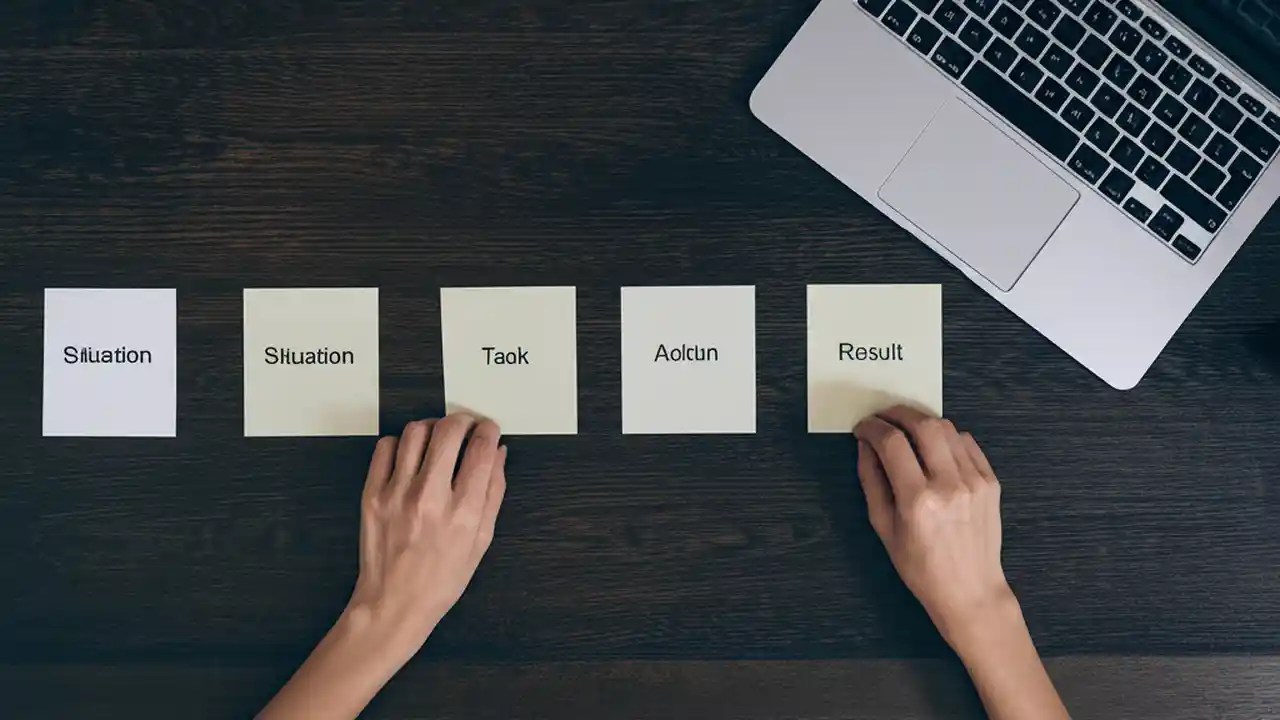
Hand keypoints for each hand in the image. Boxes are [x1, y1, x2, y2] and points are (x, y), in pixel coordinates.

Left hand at [259, 415, 507, 719]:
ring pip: (416, 431)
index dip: (489, 431)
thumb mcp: (482, 540)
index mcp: (462, 512)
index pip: (481, 449)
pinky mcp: (372, 494)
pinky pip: (386, 447)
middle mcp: (429, 498)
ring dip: (433, 428)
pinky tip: (411, 456)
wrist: (394, 602)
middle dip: (464, 421)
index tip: (489, 430)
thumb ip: (493, 493)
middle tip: (466, 426)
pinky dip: (402, 444)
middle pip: (449, 430)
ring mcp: (397, 494)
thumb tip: (498, 454)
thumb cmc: (440, 578)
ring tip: (438, 440)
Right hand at [854, 406, 1011, 645]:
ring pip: (947, 429)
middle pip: (923, 425)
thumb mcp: (883, 528)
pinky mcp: (991, 481)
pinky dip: (946, 437)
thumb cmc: (919, 567)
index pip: (892, 443)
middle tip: (883, 418)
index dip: (872, 428)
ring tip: (906, 430)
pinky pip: (967, 443)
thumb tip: (865, 445)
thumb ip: (871, 481)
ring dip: (921, 422)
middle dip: (897, 413)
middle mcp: (950, 484)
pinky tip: (933, 448)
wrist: (970, 589)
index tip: (863, 428)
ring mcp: (975, 481)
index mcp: (918, 500)